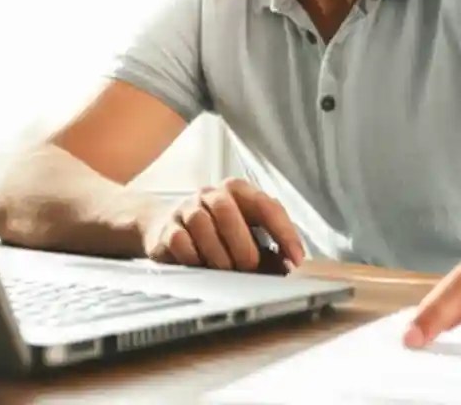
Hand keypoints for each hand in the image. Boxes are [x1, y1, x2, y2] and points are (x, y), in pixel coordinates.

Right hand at [139, 178, 305, 273]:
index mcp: (238, 190)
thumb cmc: (217, 231)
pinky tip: (202, 267)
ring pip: (201, 224)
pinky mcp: (168, 228)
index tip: (295, 259)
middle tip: (250, 268)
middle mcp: (211, 194)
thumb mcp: (245, 230)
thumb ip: (268, 245)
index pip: (266, 206)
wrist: (165, 225)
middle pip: (227, 211)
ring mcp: (186, 208)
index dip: (283, 233)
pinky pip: (181, 240)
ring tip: (226, 271)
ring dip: (218, 254)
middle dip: (242, 245)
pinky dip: (194, 257)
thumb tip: (288, 266)